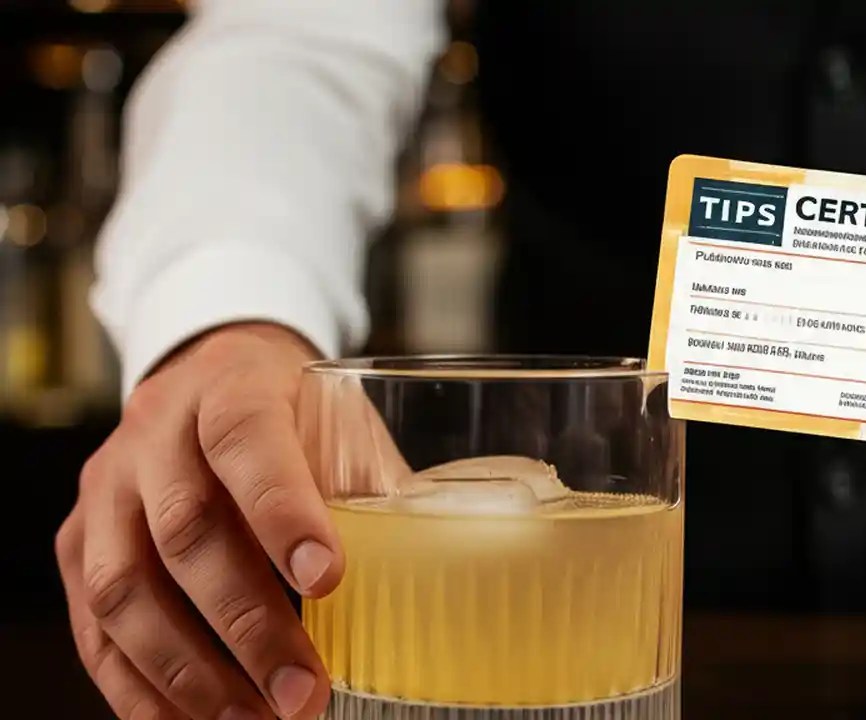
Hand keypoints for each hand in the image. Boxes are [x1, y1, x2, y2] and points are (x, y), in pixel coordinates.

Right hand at [55, 323, 340, 719]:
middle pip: (185, 531)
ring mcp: (106, 489)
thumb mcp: (341, 422)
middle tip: (301, 689)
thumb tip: (423, 573)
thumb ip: (369, 487)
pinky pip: (92, 628)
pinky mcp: (77, 541)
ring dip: (192, 671)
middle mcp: (154, 433)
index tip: (328, 580)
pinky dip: (140, 689)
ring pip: (124, 590)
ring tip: (258, 719)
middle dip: (247, 623)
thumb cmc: (296, 412)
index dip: (282, 512)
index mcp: (231, 386)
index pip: (246, 441)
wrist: (209, 379)